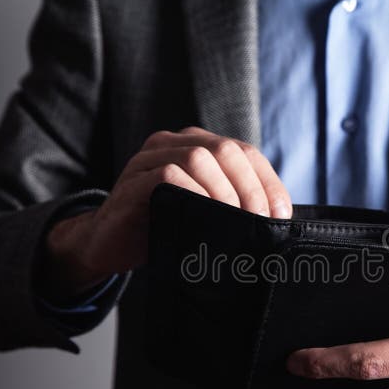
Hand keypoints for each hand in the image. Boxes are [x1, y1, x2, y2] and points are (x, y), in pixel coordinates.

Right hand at [40, 127, 291, 297]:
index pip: (245, 152)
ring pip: (199, 157)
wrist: (108, 245)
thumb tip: (277, 224)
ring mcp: (150, 157)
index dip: (268, 182)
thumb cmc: (164, 229)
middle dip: (251, 189)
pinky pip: (167, 174)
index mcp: (199, 146)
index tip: (280, 217)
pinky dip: (192, 194)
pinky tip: (202, 218)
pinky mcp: (133, 179)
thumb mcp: (206, 214)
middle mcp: (175, 143)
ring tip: (234, 224)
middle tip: (259, 224)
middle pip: (226, 150)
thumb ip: (234, 206)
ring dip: (224, 193)